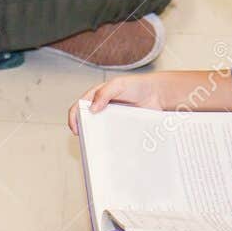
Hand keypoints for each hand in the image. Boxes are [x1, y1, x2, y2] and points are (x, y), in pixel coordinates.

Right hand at [67, 72, 198, 133]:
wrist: (157, 94)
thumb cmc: (138, 85)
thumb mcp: (118, 84)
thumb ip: (104, 93)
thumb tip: (92, 108)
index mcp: (96, 96)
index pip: (79, 107)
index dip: (74, 118)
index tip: (75, 128)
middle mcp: (102, 108)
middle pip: (87, 121)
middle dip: (84, 130)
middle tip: (86, 139)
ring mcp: (111, 118)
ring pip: (99, 130)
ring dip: (97, 137)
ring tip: (97, 145)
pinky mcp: (121, 127)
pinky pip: (113, 135)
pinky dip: (110, 141)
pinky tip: (112, 146)